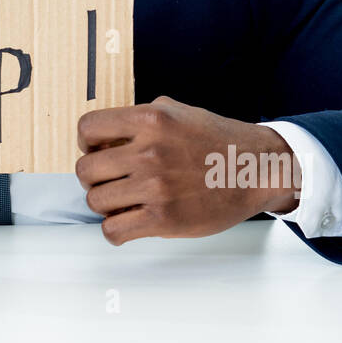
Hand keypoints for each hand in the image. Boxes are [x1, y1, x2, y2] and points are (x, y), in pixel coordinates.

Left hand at [76, 95, 298, 244]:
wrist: (256, 170)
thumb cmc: (216, 141)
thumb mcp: (176, 111)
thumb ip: (138, 119)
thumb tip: (103, 137)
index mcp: (149, 119)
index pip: (87, 128)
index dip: (86, 142)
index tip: (96, 151)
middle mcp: (149, 150)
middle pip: (86, 170)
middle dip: (94, 177)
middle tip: (111, 180)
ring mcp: (156, 186)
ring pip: (96, 201)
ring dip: (105, 204)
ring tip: (124, 201)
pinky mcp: (164, 218)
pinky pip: (113, 230)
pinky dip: (114, 231)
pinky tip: (128, 223)